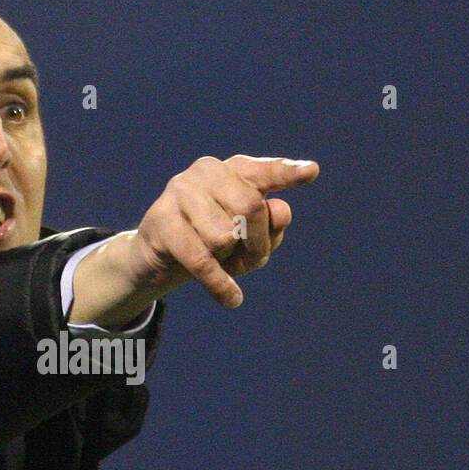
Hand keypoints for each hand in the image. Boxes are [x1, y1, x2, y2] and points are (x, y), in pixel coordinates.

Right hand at [126, 154, 318, 308]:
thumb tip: (282, 209)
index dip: (287, 173)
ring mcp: (180, 192)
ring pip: (223, 235)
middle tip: (252, 261)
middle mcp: (205, 172)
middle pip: (250, 207)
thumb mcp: (247, 240)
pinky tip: (232, 299)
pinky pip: (201, 259)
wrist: (156, 258)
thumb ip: (271, 226)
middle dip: (257, 242)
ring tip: (220, 264)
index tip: (312, 172)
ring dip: (228, 260)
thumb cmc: (209, 244)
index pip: (264, 171)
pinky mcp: (161, 221)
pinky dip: (220, 284)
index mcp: (232, 170)